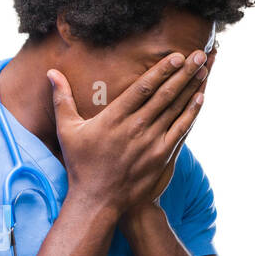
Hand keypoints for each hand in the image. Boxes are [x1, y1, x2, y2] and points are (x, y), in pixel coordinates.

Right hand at [48, 50, 209, 217]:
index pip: (143, 87)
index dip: (162, 70)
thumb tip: (51, 72)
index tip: (177, 56)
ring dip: (191, 88)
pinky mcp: (162, 157)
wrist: (98, 200)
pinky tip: (201, 98)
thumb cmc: (81, 165)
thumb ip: (62, 99)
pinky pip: (180, 130)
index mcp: (115, 117)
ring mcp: (151, 142)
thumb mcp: (67, 130)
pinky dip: (191, 113)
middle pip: (165, 94)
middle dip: (184, 73)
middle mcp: (136, 127)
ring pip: (176, 109)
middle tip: (199, 55)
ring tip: (204, 70)